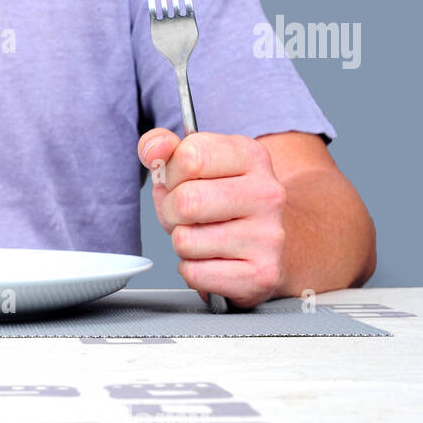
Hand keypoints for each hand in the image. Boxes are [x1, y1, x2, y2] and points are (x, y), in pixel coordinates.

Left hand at [137, 128, 288, 308]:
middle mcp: (267, 193)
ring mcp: (268, 236)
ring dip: (183, 243)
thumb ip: (164, 148)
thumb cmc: (221, 205)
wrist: (269, 245)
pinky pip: (194, 273)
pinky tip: (214, 260)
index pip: (190, 156)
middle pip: (185, 202)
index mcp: (251, 157)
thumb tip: (153, 147)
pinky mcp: (262, 274)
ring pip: (185, 241)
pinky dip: (193, 270)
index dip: (172, 173)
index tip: (184, 180)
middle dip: (172, 212)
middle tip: (190, 216)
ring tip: (205, 237)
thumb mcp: (192, 167)